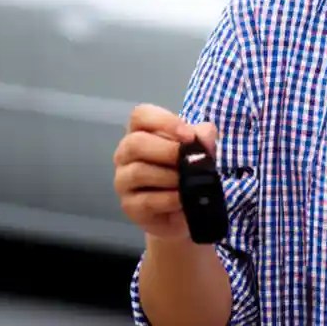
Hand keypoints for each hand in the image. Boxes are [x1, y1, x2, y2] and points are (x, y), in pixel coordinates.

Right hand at [114, 103, 218, 241]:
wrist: (184, 210)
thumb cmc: (186, 171)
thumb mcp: (198, 150)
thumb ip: (202, 136)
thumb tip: (204, 135)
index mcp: (140, 132)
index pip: (140, 115)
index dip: (164, 121)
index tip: (188, 135)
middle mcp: (125, 153)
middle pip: (136, 142)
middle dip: (169, 151)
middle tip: (191, 161)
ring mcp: (123, 180)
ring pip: (139, 171)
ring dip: (171, 177)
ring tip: (189, 182)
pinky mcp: (129, 206)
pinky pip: (147, 200)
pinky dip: (170, 199)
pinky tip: (183, 199)